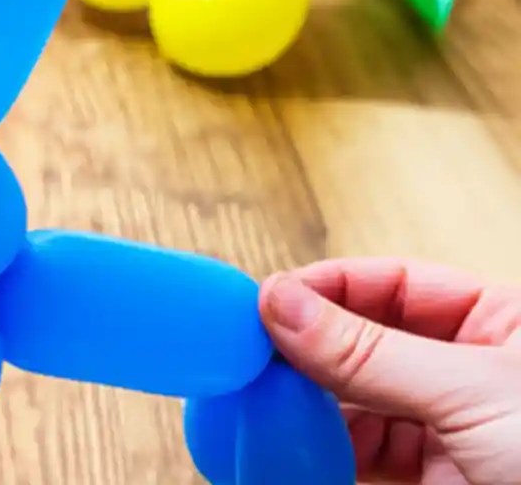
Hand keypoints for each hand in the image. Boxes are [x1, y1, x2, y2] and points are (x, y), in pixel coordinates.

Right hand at [261, 258, 520, 483]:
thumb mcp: (469, 390)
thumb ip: (371, 351)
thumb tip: (282, 302)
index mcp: (500, 323)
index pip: (396, 283)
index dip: (331, 286)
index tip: (271, 299)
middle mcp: (470, 368)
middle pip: (366, 339)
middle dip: (309, 345)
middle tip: (253, 350)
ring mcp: (450, 426)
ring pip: (356, 398)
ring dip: (309, 400)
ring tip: (265, 398)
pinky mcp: (431, 477)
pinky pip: (361, 451)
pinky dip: (323, 448)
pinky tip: (294, 441)